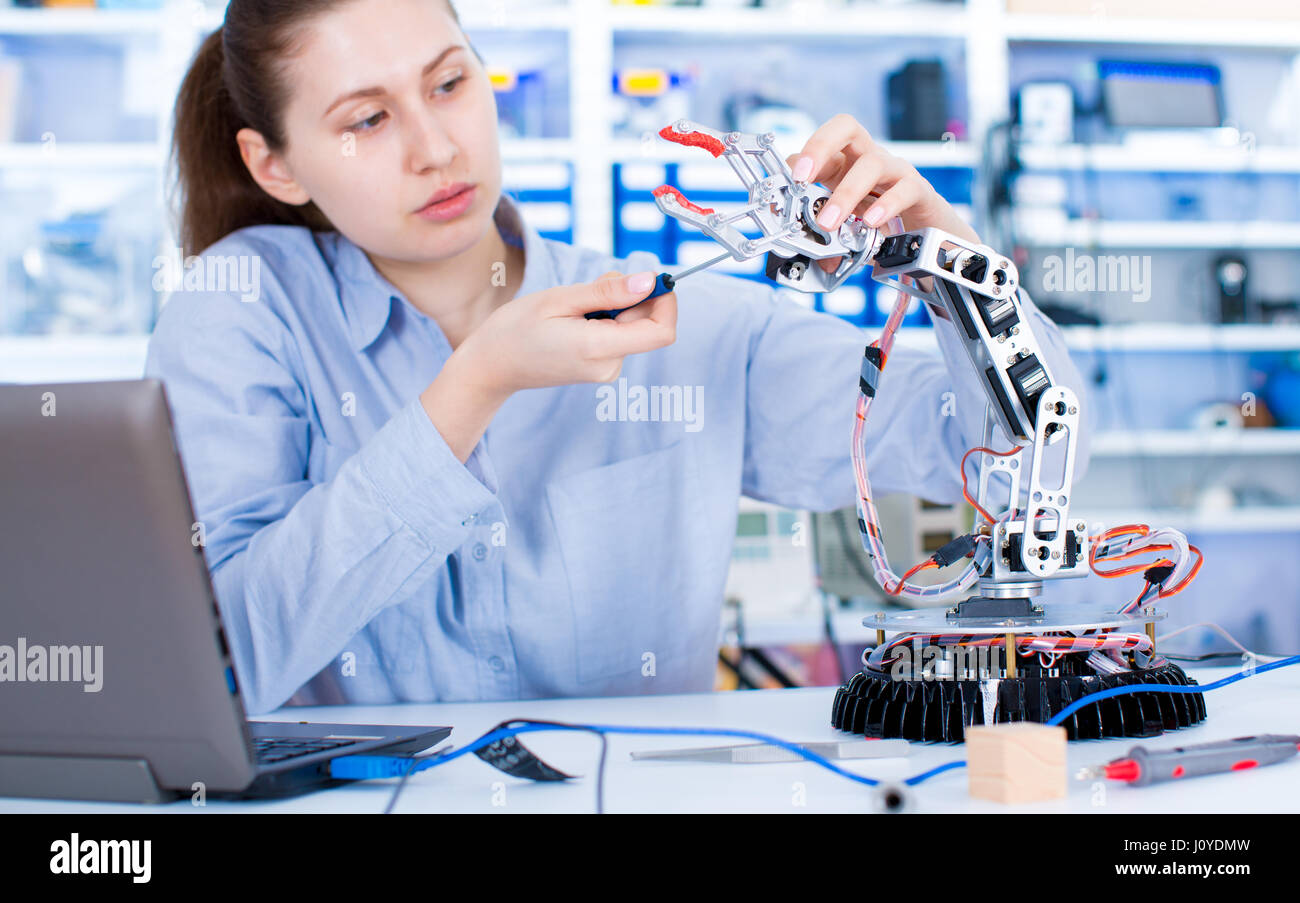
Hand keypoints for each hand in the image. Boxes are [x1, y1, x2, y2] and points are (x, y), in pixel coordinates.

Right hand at [463, 270, 677, 394]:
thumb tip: (649, 282)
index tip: (653, 277)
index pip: (662, 332)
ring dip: (615, 304)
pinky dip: (605, 317)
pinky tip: (575, 317)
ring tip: (575, 304)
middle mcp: (609, 366)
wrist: (491, 366)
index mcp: (599, 349)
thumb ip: (608, 292)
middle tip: (594, 285)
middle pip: (647, 324)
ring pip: (631, 326)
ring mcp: (605, 370)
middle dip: (633, 295)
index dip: (666, 301)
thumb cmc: (516, 329)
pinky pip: (617, 334)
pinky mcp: (600, 367)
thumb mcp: (560, 299)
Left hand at [786, 114, 979, 273]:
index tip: (788, 180)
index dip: (802, 155)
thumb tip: (805, 247)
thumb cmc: (882, 223)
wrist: (928, 237)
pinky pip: (905, 188)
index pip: (823, 142)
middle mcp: (868, 159)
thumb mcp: (846, 224)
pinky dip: (886, 204)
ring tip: (830, 222)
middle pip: (847, 127)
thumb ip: (824, 232)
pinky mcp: (920, 191)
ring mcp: (895, 171)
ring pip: (873, 163)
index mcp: (846, 163)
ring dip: (847, 193)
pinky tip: (872, 222)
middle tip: (802, 177)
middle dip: (820, 146)